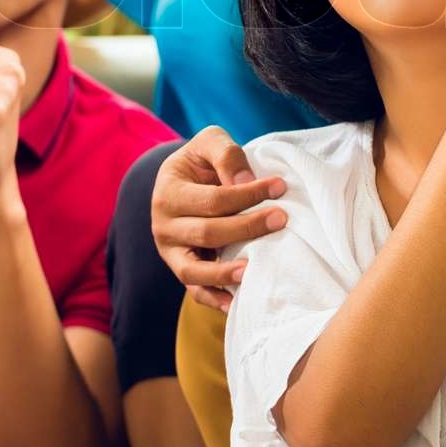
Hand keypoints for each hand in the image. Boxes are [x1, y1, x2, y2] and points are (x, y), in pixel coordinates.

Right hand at [152, 127, 287, 310]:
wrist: (185, 181)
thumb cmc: (202, 161)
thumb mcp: (210, 142)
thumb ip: (226, 154)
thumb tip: (244, 182)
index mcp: (168, 192)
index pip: (213, 199)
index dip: (248, 194)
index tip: (280, 186)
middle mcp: (163, 225)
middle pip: (208, 233)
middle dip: (248, 227)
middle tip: (282, 219)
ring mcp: (170, 252)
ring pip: (193, 270)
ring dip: (225, 273)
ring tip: (253, 270)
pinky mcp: (180, 269)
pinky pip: (194, 291)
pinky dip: (213, 299)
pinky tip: (236, 304)